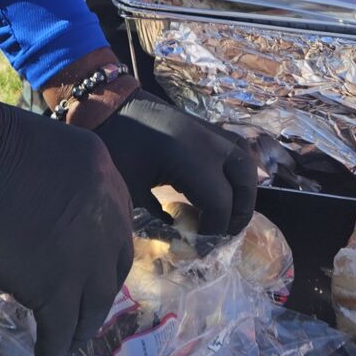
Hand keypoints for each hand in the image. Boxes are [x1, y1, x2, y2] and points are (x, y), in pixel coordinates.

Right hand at [0, 96, 132, 355]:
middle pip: (115, 264)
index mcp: (104, 175)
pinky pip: (61, 327)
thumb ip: (63, 183)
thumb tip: (54, 216)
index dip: (105, 249)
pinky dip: (54, 345)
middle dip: (102, 288)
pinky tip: (46, 353)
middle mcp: (106, 216)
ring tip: (73, 340)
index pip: (117, 222)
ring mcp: (84, 255)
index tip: (94, 265)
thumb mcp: (48, 151)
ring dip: (84, 324)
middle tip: (89, 305)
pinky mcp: (55, 286)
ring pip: (95, 302)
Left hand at [86, 89, 259, 236]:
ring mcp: (208, 129)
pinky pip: (236, 148)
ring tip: (229, 213)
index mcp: (188, 157)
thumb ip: (156, 221)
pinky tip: (224, 188)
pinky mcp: (205, 126)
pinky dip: (238, 171)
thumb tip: (181, 242)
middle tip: (224, 232)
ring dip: (245, 189)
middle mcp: (206, 141)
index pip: (220, 202)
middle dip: (240, 211)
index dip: (215, 231)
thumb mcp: (130, 190)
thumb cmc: (115, 148)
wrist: (109, 106)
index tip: (201, 248)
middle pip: (244, 180)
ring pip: (246, 160)